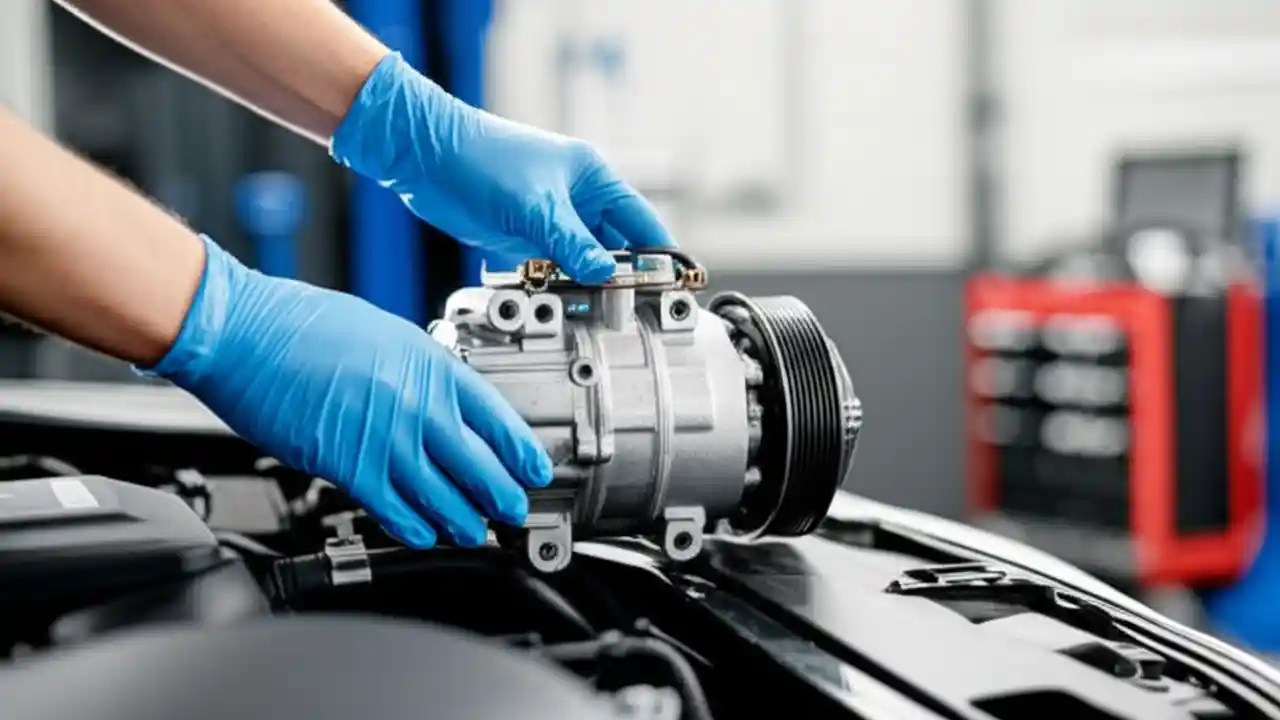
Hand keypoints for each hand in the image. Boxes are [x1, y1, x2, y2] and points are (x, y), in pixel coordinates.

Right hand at [146, 236, 551, 547]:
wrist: (245, 332)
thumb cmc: (304, 323)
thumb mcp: (386, 333)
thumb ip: (420, 371)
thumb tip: (441, 400)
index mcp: (431, 365)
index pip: (496, 416)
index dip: (521, 450)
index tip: (536, 468)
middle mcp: (416, 404)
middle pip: (478, 464)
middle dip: (503, 494)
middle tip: (515, 510)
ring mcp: (384, 438)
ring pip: (441, 495)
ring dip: (464, 519)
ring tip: (475, 530)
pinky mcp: (346, 466)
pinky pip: (393, 507)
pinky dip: (415, 526)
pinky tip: (425, 533)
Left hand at [329, 52, 675, 282]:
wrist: (424, 156)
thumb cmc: (481, 160)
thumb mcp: (535, 208)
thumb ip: (573, 244)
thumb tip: (606, 275)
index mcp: (593, 179)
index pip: (641, 223)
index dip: (658, 256)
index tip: (671, 287)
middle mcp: (578, 199)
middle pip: (615, 248)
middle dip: (621, 280)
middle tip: (629, 313)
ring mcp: (552, 220)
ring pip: (584, 263)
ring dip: (588, 288)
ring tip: (596, 316)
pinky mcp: (526, 238)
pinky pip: (555, 270)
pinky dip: (560, 288)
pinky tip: (563, 306)